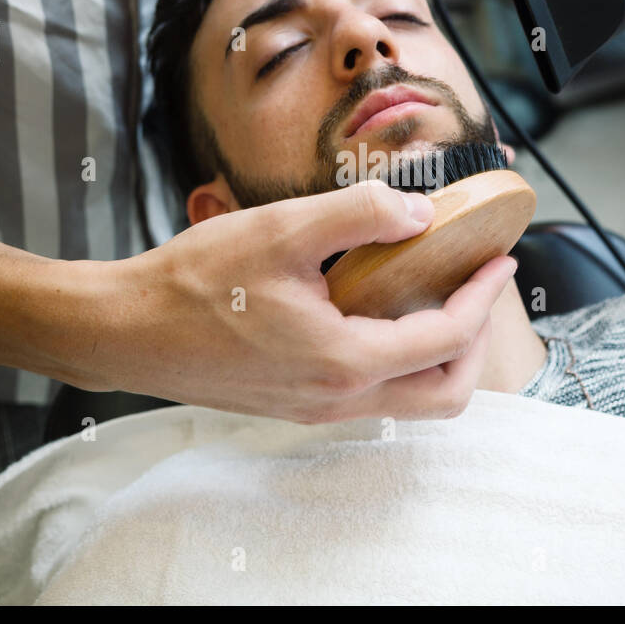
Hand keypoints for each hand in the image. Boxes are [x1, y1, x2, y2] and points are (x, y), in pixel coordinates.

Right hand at [47, 180, 516, 423]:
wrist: (124, 331)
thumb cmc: (193, 281)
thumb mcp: (282, 228)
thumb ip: (360, 213)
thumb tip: (421, 215)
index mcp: (344, 363)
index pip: (444, 340)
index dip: (482, 298)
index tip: (500, 262)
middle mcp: (336, 400)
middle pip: (443, 397)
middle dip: (475, 345)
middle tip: (477, 290)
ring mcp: (314, 410)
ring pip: (407, 401)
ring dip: (437, 355)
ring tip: (435, 295)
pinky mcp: (292, 405)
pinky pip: (369, 394)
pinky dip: (396, 359)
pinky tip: (377, 309)